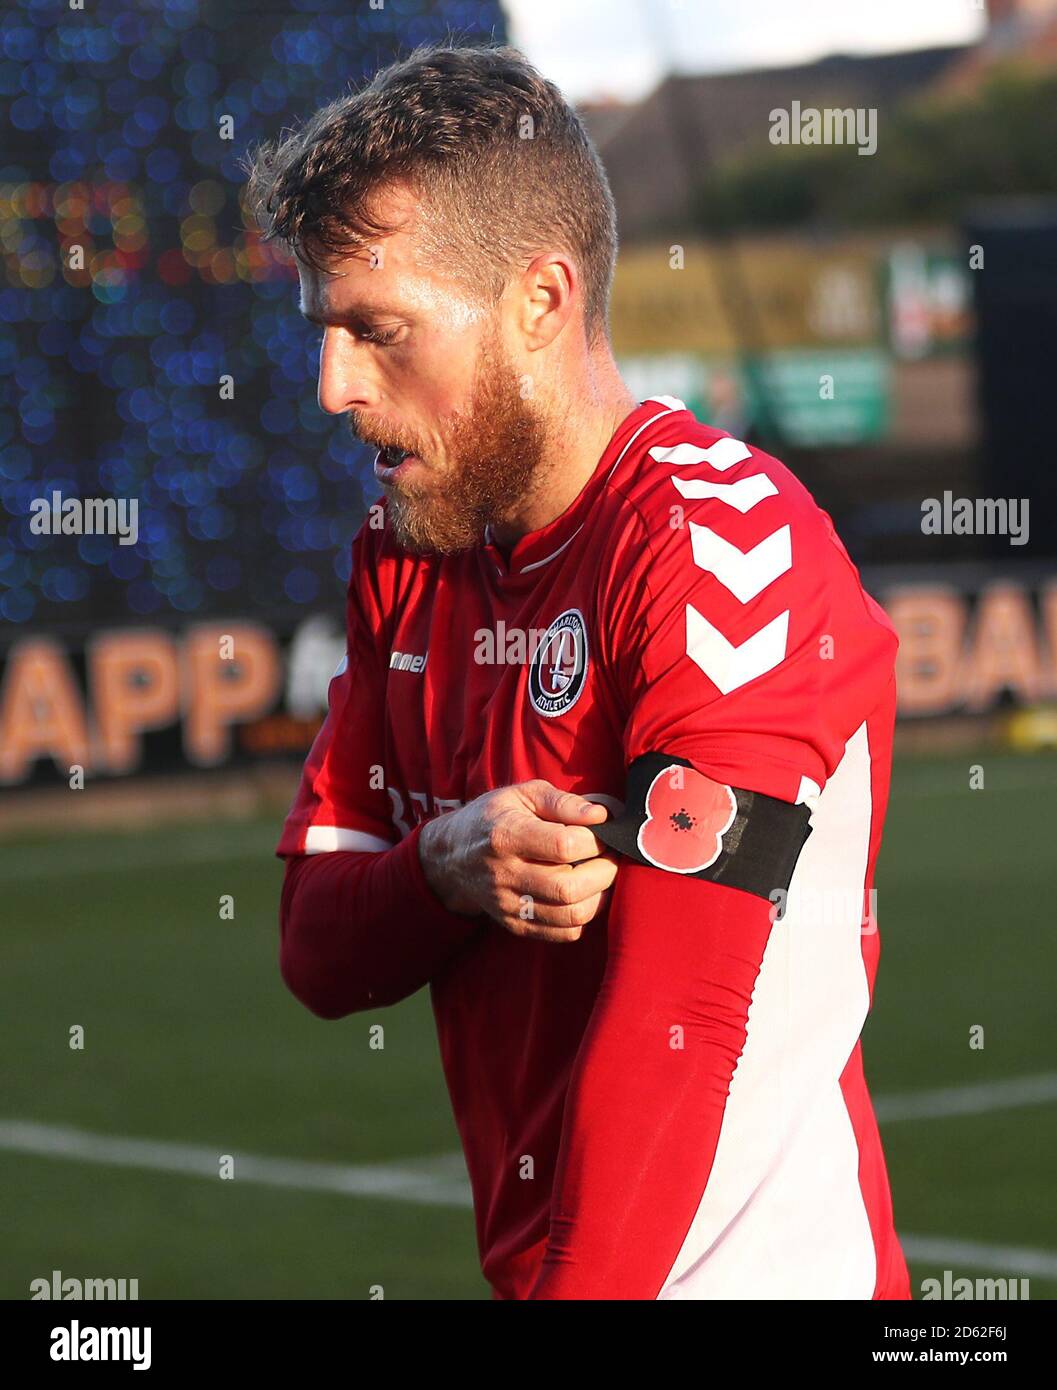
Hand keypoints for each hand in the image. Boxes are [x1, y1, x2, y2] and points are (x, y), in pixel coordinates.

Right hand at [417, 780, 619, 941]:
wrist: (453, 855)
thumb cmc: (495, 817)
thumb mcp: (523, 794)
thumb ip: (563, 802)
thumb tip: (602, 815)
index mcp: (506, 835)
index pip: (564, 846)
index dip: (595, 840)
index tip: (602, 832)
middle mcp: (504, 874)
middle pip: (568, 888)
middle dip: (604, 872)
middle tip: (610, 856)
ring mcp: (508, 905)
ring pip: (570, 916)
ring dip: (599, 897)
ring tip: (601, 875)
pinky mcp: (515, 924)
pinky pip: (563, 933)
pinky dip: (584, 916)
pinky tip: (585, 895)